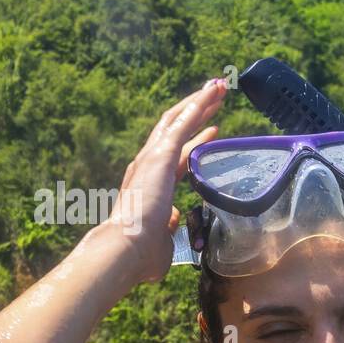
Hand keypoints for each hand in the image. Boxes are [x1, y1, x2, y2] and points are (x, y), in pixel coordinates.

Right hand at [103, 78, 226, 284]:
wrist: (124, 250)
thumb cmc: (140, 256)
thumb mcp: (162, 240)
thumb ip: (169, 228)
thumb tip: (176, 220)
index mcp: (150, 185)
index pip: (176, 156)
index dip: (194, 142)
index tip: (212, 131)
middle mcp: (147, 166)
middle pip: (174, 130)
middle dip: (196, 111)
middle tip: (216, 96)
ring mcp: (151, 159)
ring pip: (177, 120)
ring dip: (199, 102)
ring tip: (219, 86)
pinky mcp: (158, 156)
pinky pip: (182, 125)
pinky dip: (198, 107)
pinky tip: (213, 94)